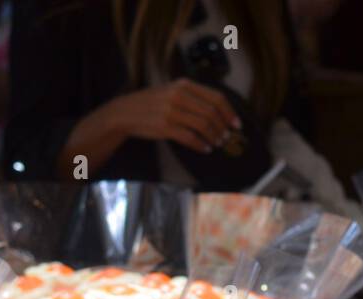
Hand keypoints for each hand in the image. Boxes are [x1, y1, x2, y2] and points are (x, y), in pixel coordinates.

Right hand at [107, 79, 240, 152]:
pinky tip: (205, 149)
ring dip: (214, 137)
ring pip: (203, 125)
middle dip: (223, 127)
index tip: (237, 124)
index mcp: (184, 84)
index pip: (216, 97)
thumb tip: (218, 110)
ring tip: (217, 143)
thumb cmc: (152, 103)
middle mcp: (179, 95)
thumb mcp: (172, 91)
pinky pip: (190, 138)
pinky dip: (201, 145)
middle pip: (212, 112)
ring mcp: (171, 111)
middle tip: (227, 137)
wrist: (125, 112)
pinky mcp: (165, 126)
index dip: (230, 112)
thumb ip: (193, 96)